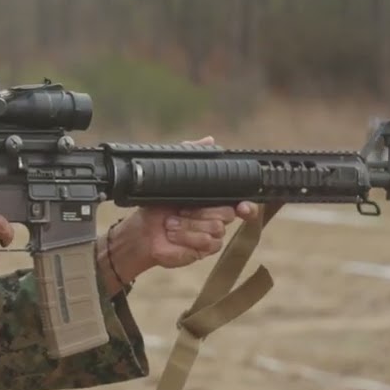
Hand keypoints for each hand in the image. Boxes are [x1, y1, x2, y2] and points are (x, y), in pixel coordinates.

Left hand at [98, 137, 257, 293]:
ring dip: (188, 224)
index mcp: (214, 199)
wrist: (142, 232)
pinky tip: (173, 234)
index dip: (247, 206)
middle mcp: (217, 217)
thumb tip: (209, 140)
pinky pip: (205, 242)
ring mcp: (212, 234)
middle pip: (227, 214)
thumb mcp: (171, 177)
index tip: (242, 207)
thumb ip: (190, 156)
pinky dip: (185, 237)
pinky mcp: (204, 250)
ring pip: (214, 228)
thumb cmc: (157, 206)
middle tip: (180, 209)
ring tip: (171, 223)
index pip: (242, 202)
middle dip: (200, 211)